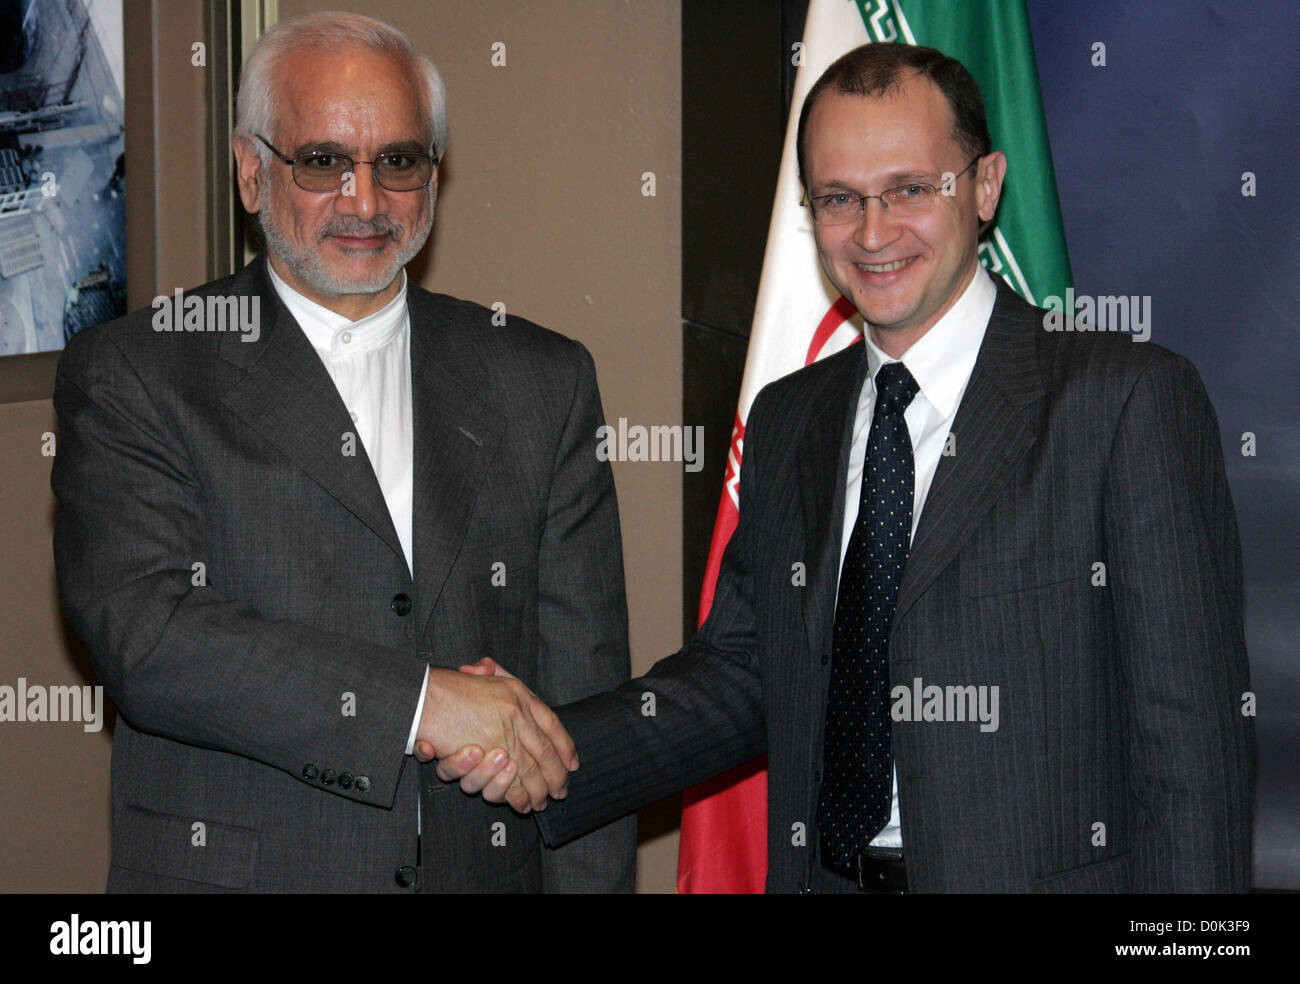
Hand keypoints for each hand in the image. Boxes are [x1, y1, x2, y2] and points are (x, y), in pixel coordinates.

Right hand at [414, 663, 574, 812]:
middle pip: (545, 753)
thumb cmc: (448, 687)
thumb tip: (498, 674)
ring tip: (540, 802)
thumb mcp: (483, 675)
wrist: (421, 696)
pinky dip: (512, 796)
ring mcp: (501, 735)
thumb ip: (496, 674)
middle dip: (555, 777)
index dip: (565, 745)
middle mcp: (515, 713)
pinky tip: (521, 803)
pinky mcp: (483, 757)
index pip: (552, 723)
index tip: (572, 764)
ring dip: (535, 791)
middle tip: (560, 792)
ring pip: (527, 772)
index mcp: (518, 693)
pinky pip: (504, 783)